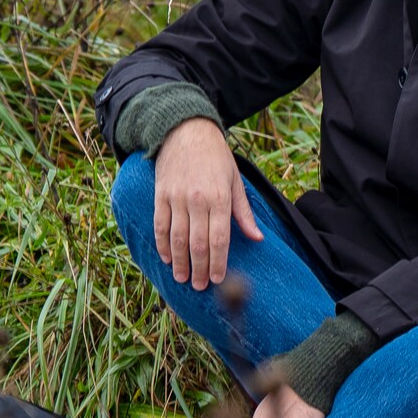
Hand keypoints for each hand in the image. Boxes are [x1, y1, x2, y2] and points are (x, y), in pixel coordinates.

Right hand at [152, 117, 261, 290]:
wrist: (186, 131)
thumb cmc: (216, 157)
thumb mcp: (235, 181)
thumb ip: (243, 212)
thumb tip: (257, 238)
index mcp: (219, 198)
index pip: (219, 239)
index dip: (218, 262)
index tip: (217, 279)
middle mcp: (197, 200)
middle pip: (198, 243)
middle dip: (199, 268)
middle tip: (199, 286)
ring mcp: (176, 198)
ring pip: (176, 238)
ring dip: (180, 262)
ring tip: (183, 278)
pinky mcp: (161, 195)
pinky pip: (160, 225)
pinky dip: (162, 245)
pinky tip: (166, 258)